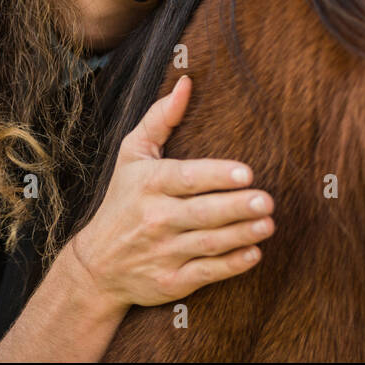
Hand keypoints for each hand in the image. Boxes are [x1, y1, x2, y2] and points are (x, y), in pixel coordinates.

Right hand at [70, 75, 272, 309]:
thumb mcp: (132, 155)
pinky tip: (254, 253)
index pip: (186, 178)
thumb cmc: (123, 200)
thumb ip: (160, 119)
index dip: (216, 175)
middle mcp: (155, 218)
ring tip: (268, 223)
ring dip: (241, 235)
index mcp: (148, 183)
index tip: (245, 172)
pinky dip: (231, 265)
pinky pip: (206, 273)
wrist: (96, 266)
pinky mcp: (171, 281)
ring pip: (208, 243)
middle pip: (202, 212)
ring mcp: (163, 252)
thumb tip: (187, 83)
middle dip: (236, 207)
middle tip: (266, 200)